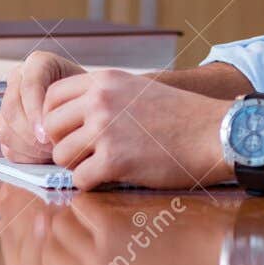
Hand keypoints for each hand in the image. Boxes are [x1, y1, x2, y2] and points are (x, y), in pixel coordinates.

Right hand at [0, 50, 85, 161]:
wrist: (90, 108)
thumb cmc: (93, 100)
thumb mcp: (89, 94)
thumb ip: (74, 104)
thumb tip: (49, 135)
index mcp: (38, 63)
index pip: (29, 86)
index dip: (35, 112)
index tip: (48, 135)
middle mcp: (19, 78)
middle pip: (12, 109)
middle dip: (31, 134)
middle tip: (51, 149)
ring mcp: (9, 102)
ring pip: (6, 129)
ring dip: (28, 147)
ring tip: (51, 154)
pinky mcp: (6, 125)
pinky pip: (6, 145)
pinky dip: (24, 156)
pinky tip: (43, 158)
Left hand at [40, 69, 230, 190]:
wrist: (213, 133)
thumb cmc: (180, 115)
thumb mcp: (137, 89)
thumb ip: (104, 96)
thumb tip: (70, 117)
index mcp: (105, 80)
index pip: (51, 96)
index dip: (54, 118)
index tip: (68, 132)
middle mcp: (100, 101)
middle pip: (50, 127)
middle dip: (63, 143)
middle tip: (84, 153)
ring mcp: (105, 130)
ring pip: (61, 155)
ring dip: (77, 165)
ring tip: (100, 166)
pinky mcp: (114, 161)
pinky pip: (79, 179)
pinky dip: (91, 184)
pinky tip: (112, 178)